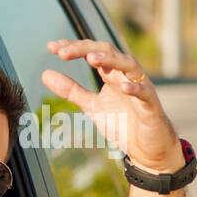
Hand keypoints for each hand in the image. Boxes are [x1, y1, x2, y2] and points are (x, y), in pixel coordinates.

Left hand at [41, 39, 183, 171]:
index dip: (73, 47)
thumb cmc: (123, 123)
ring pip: (129, 64)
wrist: (146, 149)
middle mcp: (125, 75)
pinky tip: (123, 87)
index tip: (51, 47)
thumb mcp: (92, 106)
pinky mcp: (151, 105)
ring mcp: (140, 87)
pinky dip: (135, 88)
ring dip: (111, 60)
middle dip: (85, 49)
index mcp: (111, 74)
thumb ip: (71, 90)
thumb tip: (45, 73)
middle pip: (107, 51)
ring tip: (91, 59)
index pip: (92, 52)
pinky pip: (145, 92)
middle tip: (62, 52)